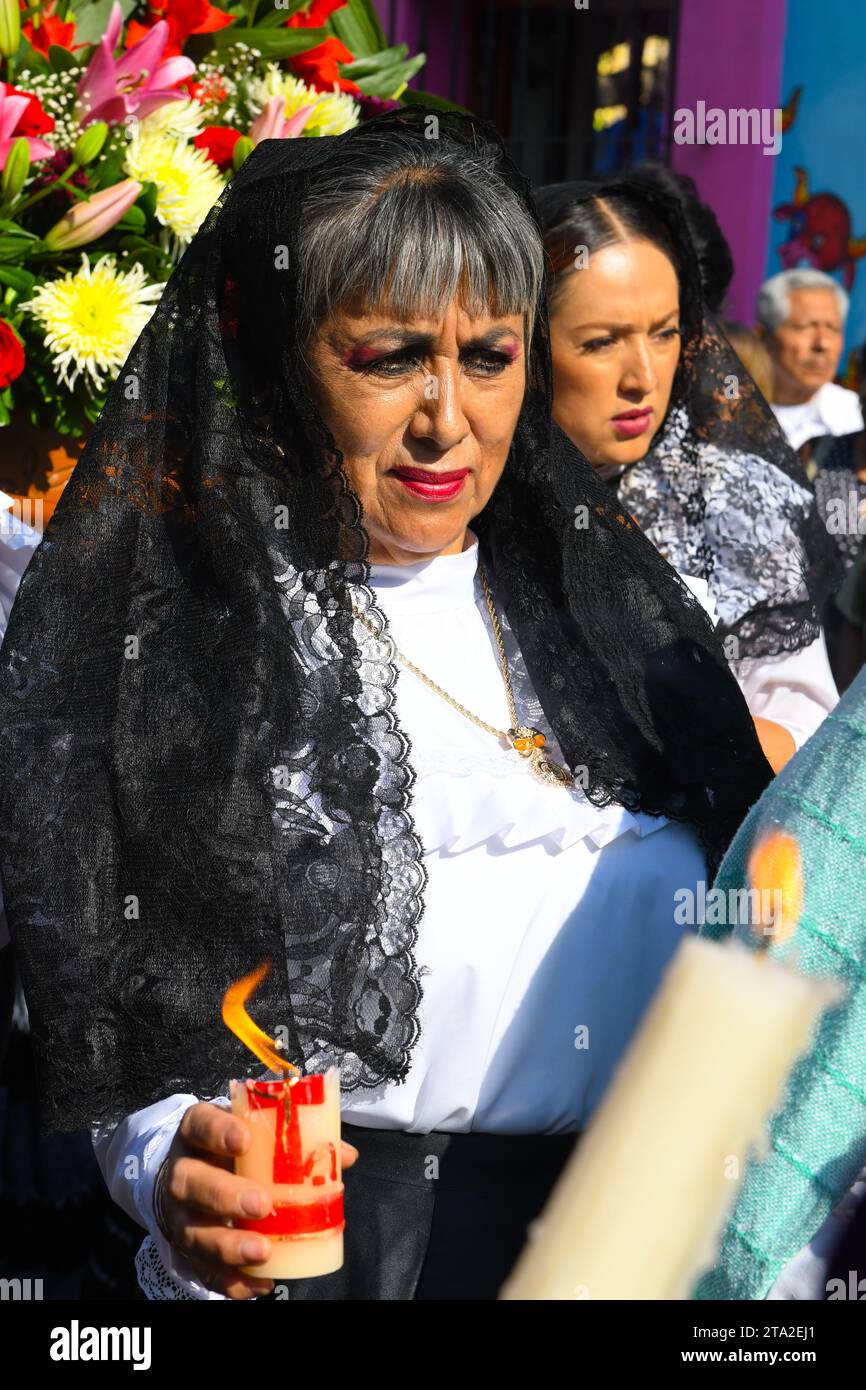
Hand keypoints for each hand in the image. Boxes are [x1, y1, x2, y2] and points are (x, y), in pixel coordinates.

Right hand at [155, 1100, 357, 1298]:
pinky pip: (203, 1269)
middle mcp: (183, 1173)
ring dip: (229, 1246)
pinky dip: (230, 1280)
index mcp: (197, 1134)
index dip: (218, 1131)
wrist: (191, 1178)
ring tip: (263, 1252)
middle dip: (226, 1195)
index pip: (200, 1123)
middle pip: (192, 1183)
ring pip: (194, 1233)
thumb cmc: (231, 1152)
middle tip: (262, 1205)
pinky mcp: (187, 1249)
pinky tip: (258, 1284)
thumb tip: (344, 1155)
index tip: (244, 1140)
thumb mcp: (255, 1135)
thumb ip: (295, 1141)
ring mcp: (180, 1214)